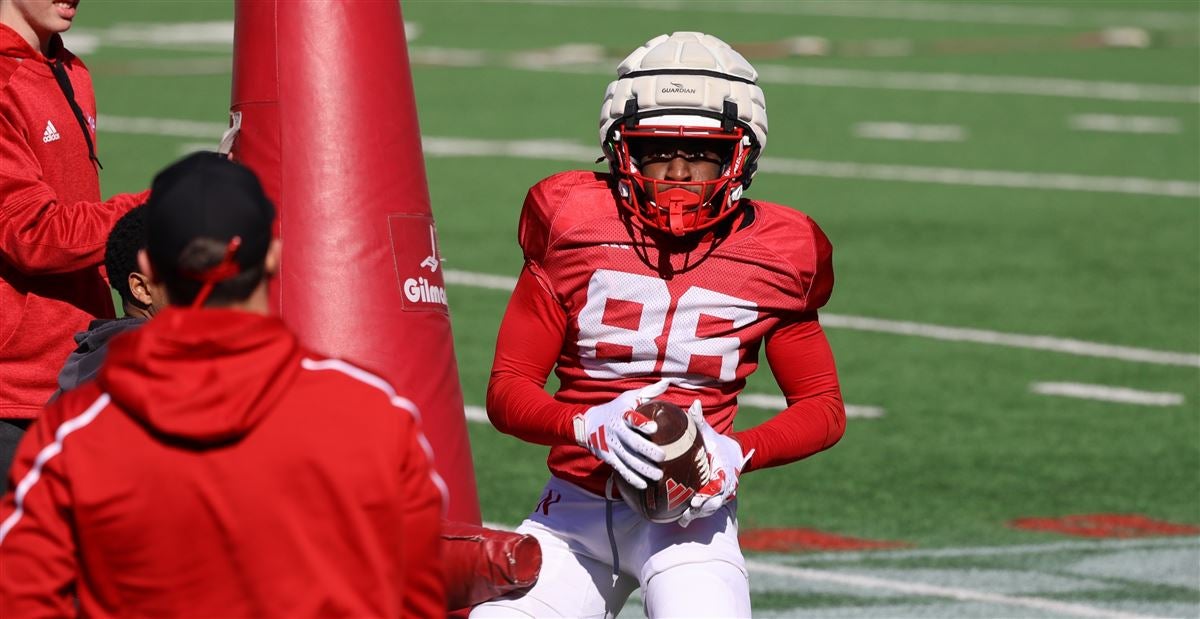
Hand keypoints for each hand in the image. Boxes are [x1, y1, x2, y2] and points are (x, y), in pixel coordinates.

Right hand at [573, 378, 673, 489]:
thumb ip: (649, 392)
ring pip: (628, 460)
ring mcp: (612, 446)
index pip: (632, 418)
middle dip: (647, 451)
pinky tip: (644, 484)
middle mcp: (616, 431)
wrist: (589, 424)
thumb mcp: (628, 398)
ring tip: (659, 475)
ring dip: (643, 469)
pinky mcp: (608, 458)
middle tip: (662, 457)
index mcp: (622, 415)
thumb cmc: (615, 409)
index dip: (642, 423)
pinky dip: (631, 478)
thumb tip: (667, 382)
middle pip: (632, 443)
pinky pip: (621, 469)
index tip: (654, 428)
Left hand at [678, 399, 753, 527]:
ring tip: (683, 520)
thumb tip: (693, 403)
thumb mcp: (710, 432)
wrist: (734, 454)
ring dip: (698, 514)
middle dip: (703, 507)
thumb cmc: (718, 443)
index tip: (696, 500)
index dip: (708, 494)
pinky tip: (681, 520)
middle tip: (690, 511)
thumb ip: (700, 421)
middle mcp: (725, 484)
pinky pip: (708, 509)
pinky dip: (696, 515)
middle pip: (715, 500)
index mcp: (723, 469)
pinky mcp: (716, 498)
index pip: (718, 485)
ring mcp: (722, 493)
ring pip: (711, 507)